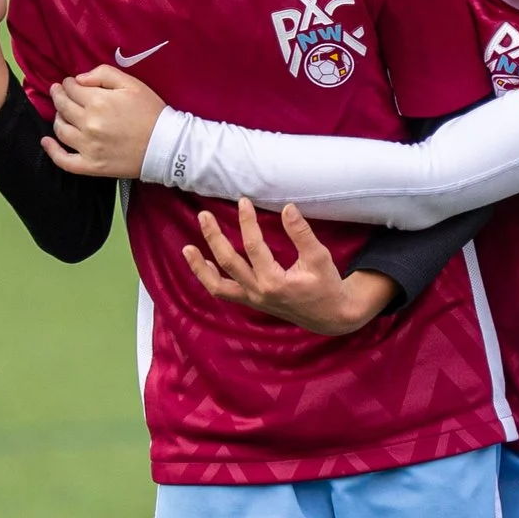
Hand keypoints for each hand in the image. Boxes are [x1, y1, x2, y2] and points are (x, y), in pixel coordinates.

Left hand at [47, 66, 167, 178]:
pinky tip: (46, 142)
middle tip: (59, 92)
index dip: (69, 83)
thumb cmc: (151, 112)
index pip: (71, 88)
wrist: (167, 146)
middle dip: (59, 96)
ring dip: (57, 118)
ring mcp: (88, 147)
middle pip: (62, 106)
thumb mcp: (132, 84)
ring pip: (60, 129)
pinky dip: (52, 151)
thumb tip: (79, 79)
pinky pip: (64, 161)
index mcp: (98, 101)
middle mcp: (88, 123)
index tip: (71, 84)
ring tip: (62, 113)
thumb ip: (103, 74)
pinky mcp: (91, 166)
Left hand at [183, 200, 393, 336]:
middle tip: (203, 215)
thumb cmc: (327, 285)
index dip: (246, 221)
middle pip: (228, 262)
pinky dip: (211, 279)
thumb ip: (301, 233)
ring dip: (200, 267)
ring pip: (218, 285)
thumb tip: (287, 208)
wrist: (331, 316)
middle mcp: (258, 292)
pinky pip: (225, 293)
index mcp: (274, 281)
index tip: (243, 202)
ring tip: (187, 248)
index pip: (253, 246)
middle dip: (213, 237)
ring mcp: (253, 300)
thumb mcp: (319, 257)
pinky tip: (204, 264)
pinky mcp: (253, 302)